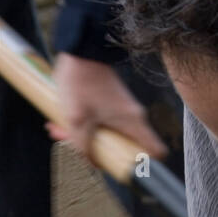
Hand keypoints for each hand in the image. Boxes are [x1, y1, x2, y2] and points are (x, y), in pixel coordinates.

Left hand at [48, 53, 167, 162]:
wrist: (80, 47)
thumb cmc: (81, 82)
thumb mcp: (76, 121)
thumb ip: (83, 147)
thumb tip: (92, 163)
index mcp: (134, 123)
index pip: (156, 152)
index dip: (146, 166)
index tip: (126, 169)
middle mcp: (134, 117)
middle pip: (124, 148)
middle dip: (100, 152)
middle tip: (76, 149)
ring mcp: (124, 108)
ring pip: (109, 133)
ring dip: (86, 137)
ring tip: (61, 131)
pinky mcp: (113, 101)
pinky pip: (102, 120)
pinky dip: (86, 124)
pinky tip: (63, 120)